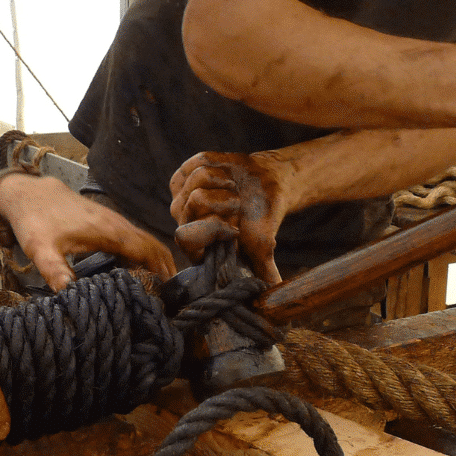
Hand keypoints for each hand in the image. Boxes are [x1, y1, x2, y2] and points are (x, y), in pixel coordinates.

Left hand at [0, 174, 175, 289]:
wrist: (28, 193)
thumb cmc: (35, 220)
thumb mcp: (40, 249)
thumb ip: (55, 271)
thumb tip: (69, 294)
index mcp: (109, 231)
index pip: (147, 251)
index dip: (161, 271)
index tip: (167, 295)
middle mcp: (117, 224)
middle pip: (153, 246)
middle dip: (165, 269)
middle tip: (170, 298)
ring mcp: (114, 220)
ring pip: (146, 241)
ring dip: (157, 262)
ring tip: (160, 289)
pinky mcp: (108, 221)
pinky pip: (135, 238)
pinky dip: (145, 254)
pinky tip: (138, 272)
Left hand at [169, 151, 296, 283]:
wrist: (265, 185)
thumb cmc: (263, 217)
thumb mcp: (263, 245)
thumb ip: (264, 271)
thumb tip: (275, 292)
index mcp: (196, 245)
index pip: (187, 239)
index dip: (212, 227)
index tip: (236, 226)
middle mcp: (184, 223)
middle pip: (196, 202)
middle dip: (226, 200)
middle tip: (240, 205)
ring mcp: (180, 198)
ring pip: (198, 180)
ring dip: (225, 183)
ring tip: (235, 190)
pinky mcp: (182, 176)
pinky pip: (197, 164)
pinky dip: (219, 166)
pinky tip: (226, 176)